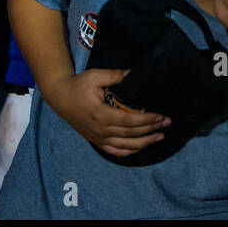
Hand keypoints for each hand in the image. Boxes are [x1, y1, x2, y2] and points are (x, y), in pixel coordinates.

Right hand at [47, 68, 169, 156]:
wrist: (60, 97)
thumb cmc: (78, 85)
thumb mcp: (95, 76)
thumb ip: (115, 76)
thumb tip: (133, 74)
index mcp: (101, 114)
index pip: (129, 120)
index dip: (147, 119)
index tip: (160, 115)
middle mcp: (100, 130)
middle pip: (131, 133)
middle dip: (151, 129)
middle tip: (167, 123)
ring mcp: (98, 138)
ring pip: (126, 146)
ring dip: (145, 143)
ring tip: (160, 136)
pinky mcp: (96, 141)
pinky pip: (116, 152)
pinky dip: (130, 151)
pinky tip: (142, 146)